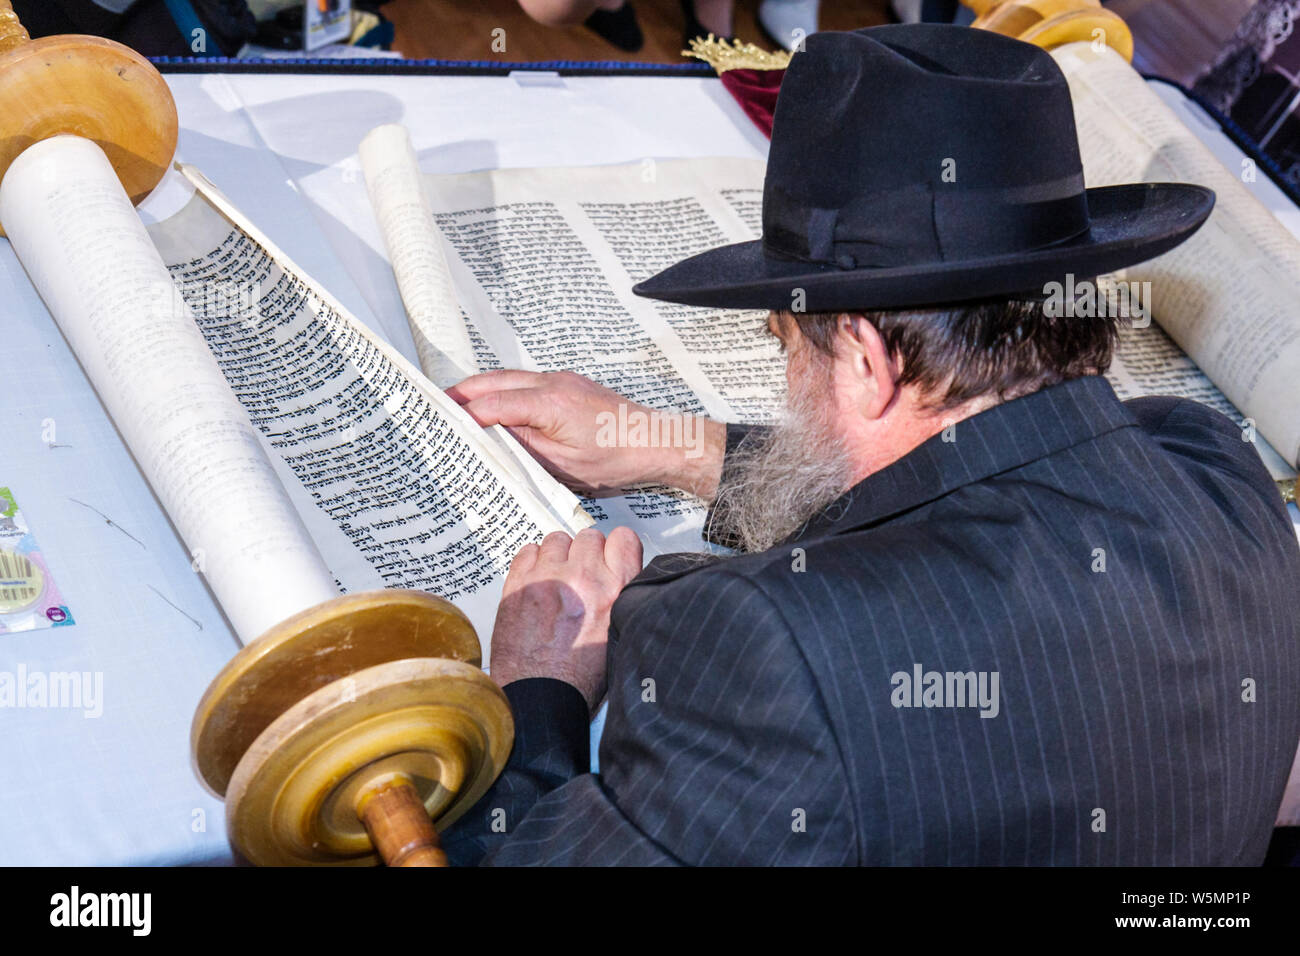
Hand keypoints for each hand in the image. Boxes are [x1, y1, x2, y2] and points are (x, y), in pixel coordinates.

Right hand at [447, 369, 726, 498]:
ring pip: (509, 378)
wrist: (656, 442)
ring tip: (456, 406)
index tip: (439, 423)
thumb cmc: (617, 457)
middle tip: (435, 406)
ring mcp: (561, 380)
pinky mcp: (569, 385)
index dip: (462, 415)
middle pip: (493, 381)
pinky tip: (496, 408)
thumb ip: (523, 448)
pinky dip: (504, 391)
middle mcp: (552, 382)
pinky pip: (527, 383)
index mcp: (547, 402)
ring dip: (481, 389)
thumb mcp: (562, 465)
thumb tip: (490, 438)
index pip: (491, 405)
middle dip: (461, 392)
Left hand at [489, 526, 643, 710]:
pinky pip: (529, 550)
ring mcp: (550, 576)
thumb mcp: (621, 636)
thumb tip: (617, 579)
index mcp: (617, 591)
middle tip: (580, 578)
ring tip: (556, 582)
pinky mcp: (519, 582)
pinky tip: (536, 583)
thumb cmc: (579, 679)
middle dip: (586, 554)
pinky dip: (533, 562)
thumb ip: (622, 599)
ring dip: (559, 556)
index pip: (625, 538)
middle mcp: (585, 577)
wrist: (540, 698)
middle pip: (590, 537)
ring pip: (558, 540)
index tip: (610, 559)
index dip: (616, 549)